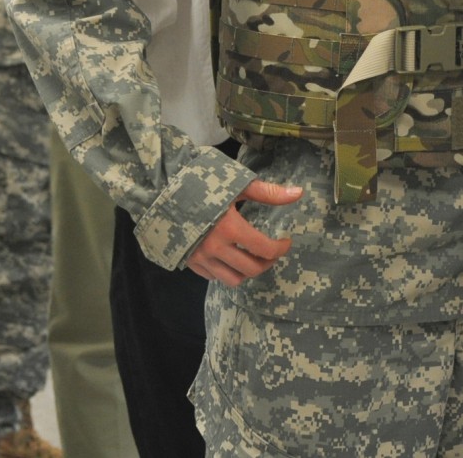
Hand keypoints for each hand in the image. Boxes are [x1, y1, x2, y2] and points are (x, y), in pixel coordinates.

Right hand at [186, 179, 303, 286]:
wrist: (163, 189)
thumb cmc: (203, 182)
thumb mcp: (238, 184)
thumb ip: (269, 193)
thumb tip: (299, 193)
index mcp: (230, 228)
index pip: (265, 250)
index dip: (281, 248)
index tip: (285, 241)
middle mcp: (214, 248)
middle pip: (251, 270)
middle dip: (267, 262)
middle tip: (272, 251)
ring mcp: (199, 257)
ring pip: (232, 280)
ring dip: (247, 271)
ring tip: (253, 256)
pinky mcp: (188, 261)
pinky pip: (213, 277)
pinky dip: (227, 271)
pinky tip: (231, 256)